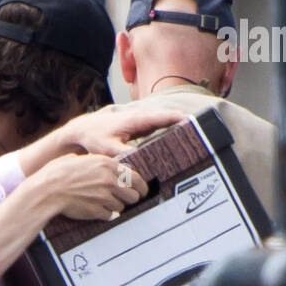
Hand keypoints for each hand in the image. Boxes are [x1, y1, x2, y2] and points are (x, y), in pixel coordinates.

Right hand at [42, 153, 147, 220]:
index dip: (140, 185)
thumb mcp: (80, 159)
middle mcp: (109, 180)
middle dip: (132, 197)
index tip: (141, 189)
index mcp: (107, 165)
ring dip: (118, 206)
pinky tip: (100, 210)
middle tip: (129, 199)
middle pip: (134, 194)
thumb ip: (95, 163)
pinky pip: (110, 215)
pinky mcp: (97, 211)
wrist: (48, 190)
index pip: (134, 177)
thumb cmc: (59, 172)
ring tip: (109, 203)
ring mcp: (104, 197)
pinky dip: (106, 213)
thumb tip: (102, 165)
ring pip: (122, 206)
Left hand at [61, 104, 186, 157]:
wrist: (83, 130)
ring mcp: (141, 121)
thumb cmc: (94, 137)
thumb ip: (125, 158)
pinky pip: (158, 129)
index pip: (164, 117)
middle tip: (203, 131)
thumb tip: (140, 169)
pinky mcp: (138, 128)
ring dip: (178, 128)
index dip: (181, 119)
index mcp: (137, 119)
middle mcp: (141, 117)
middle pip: (169, 118)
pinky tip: (176, 142)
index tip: (196, 122)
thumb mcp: (109, 149)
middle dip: (185, 123)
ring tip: (195, 137)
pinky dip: (168, 133)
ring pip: (164, 123)